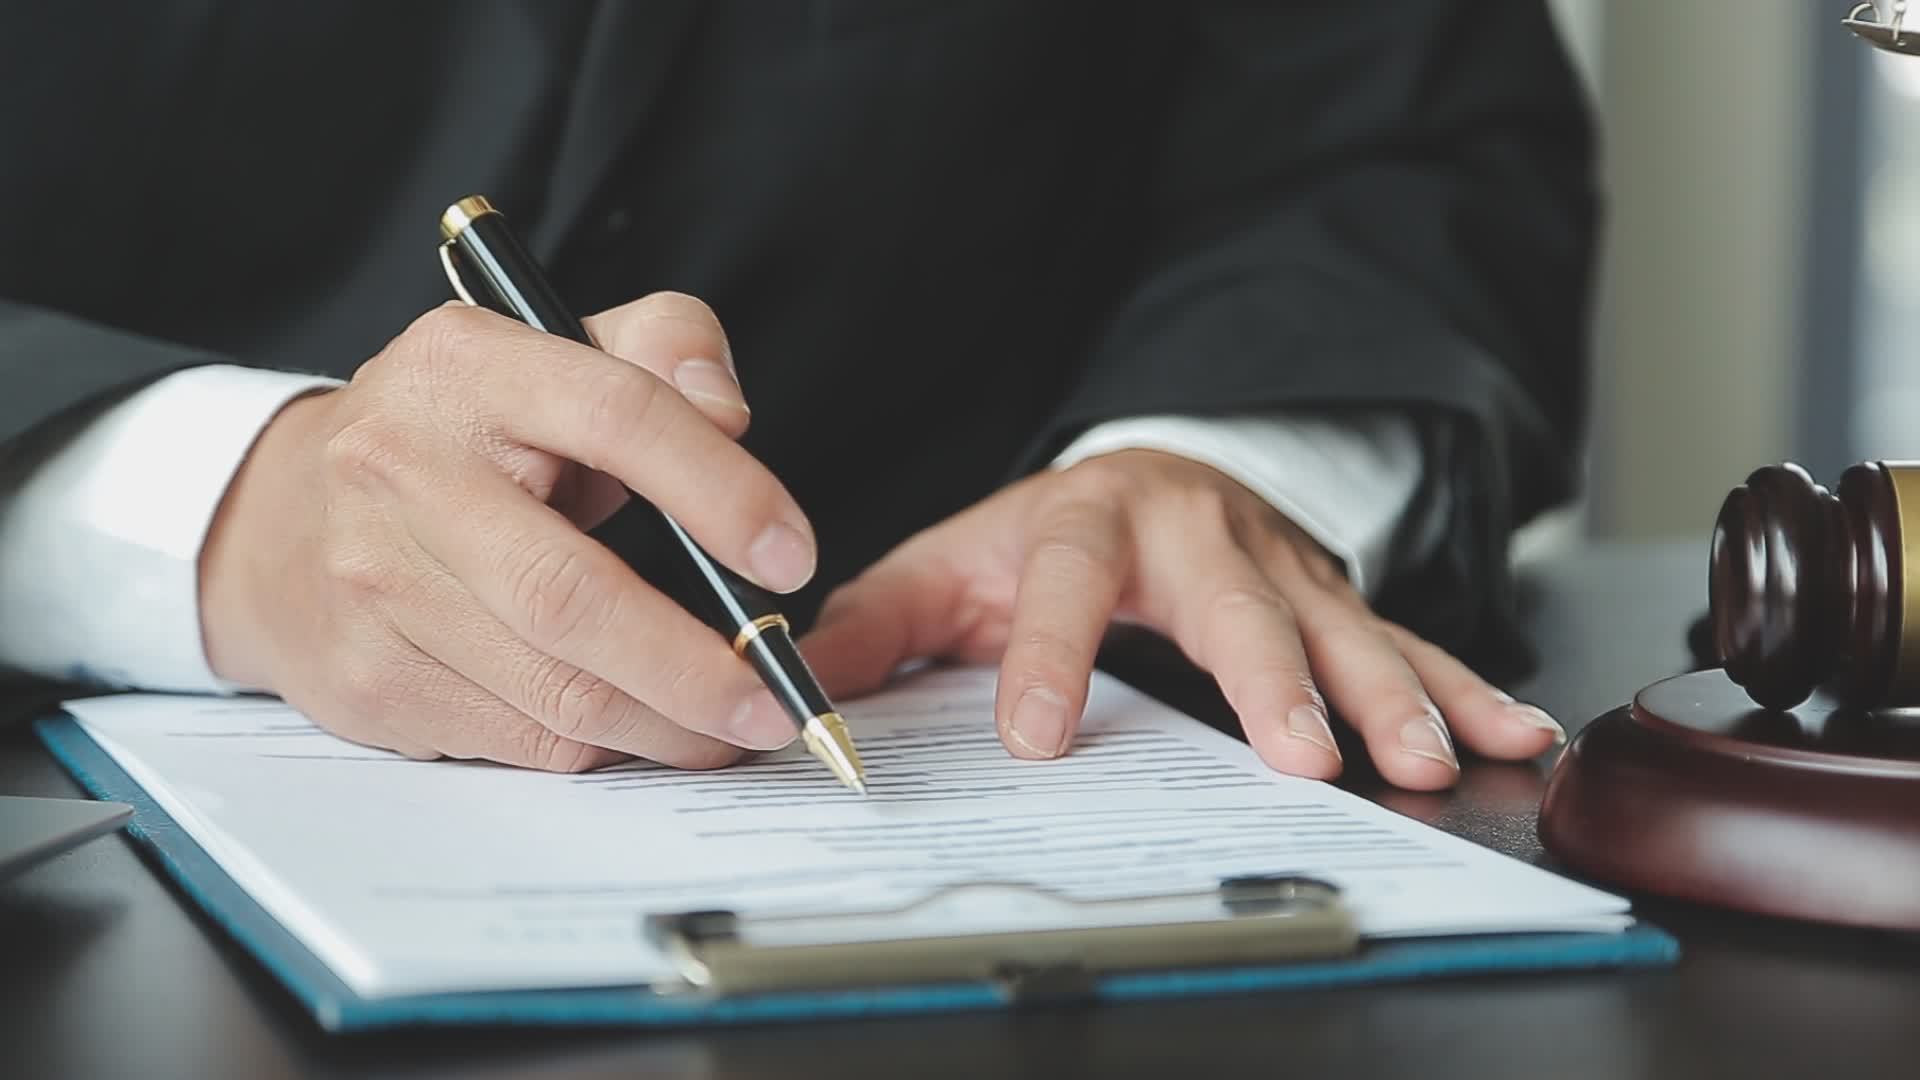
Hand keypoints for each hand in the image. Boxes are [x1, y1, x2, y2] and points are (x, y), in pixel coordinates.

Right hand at [199, 295, 818, 769]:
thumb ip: (665, 348)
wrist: (282, 516)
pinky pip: (520, 738)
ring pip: (552, 690)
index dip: (719, 490)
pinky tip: (646, 728)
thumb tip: (730, 416)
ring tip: (734, 724)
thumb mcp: (560, 349)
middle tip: (776, 699)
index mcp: (467, 367)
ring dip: (666, 724)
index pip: (614, 415)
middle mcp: (402, 469)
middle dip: (695, 665)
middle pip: (571, 593)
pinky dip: (604, 744)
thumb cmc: (463, 433)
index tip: (792, 555)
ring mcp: (374, 585)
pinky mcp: (368, 679)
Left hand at [800, 450, 1564, 789]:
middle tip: (1303, 755)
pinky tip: (1512, 733)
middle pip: (1238, 603)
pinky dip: (1465, 686)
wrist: (1146, 477)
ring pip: (1342, 625)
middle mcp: (1194, 530)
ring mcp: (1276, 562)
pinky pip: (1409, 637)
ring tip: (1429, 760)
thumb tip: (794, 685)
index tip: (1038, 737)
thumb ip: (877, 624)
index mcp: (1084, 518)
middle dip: (1276, 679)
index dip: (1050, 657)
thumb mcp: (951, 565)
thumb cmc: (1042, 537)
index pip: (1064, 582)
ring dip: (1392, 694)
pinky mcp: (1332, 592)